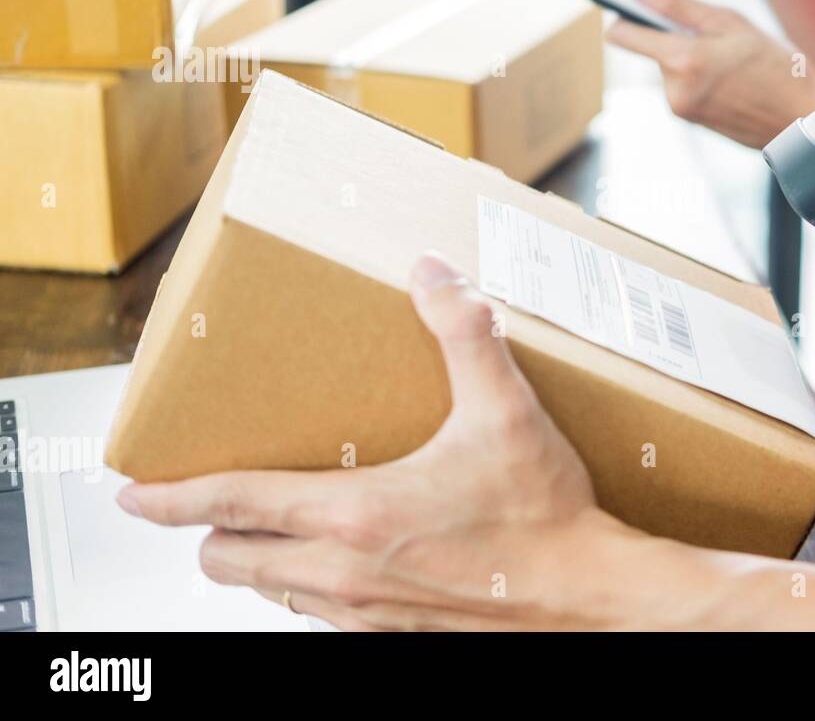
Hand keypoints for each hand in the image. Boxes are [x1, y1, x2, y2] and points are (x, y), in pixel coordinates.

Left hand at [116, 254, 648, 630]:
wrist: (586, 599)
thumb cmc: (544, 516)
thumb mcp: (506, 411)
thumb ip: (464, 333)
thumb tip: (432, 274)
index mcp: (355, 515)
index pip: (230, 505)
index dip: (171, 499)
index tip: (134, 495)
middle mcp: (343, 571)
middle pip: (228, 560)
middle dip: (208, 530)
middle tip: (212, 501)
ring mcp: (361, 613)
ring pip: (266, 591)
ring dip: (255, 557)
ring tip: (270, 524)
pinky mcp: (388, 635)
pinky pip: (313, 612)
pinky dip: (302, 584)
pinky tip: (339, 556)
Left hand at [606, 0, 814, 147]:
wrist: (803, 119)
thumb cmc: (779, 67)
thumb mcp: (732, 23)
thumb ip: (679, 6)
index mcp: (681, 61)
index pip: (621, 35)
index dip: (624, 16)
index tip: (636, 5)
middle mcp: (673, 90)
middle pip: (652, 50)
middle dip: (676, 38)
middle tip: (717, 35)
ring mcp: (681, 109)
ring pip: (670, 68)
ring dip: (691, 58)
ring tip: (732, 60)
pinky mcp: (691, 121)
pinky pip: (683, 87)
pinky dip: (700, 77)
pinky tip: (732, 78)